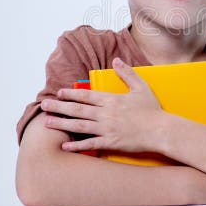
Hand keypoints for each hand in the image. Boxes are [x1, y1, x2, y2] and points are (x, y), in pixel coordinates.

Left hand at [41, 57, 163, 152]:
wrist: (161, 130)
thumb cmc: (153, 110)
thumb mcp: (141, 87)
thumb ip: (127, 73)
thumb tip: (116, 60)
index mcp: (112, 100)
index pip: (86, 95)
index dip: (71, 94)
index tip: (59, 93)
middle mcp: (106, 114)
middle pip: (78, 109)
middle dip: (59, 107)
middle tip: (44, 106)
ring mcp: (107, 129)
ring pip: (79, 125)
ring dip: (62, 124)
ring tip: (47, 123)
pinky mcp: (111, 143)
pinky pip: (90, 144)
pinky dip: (77, 145)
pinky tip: (65, 145)